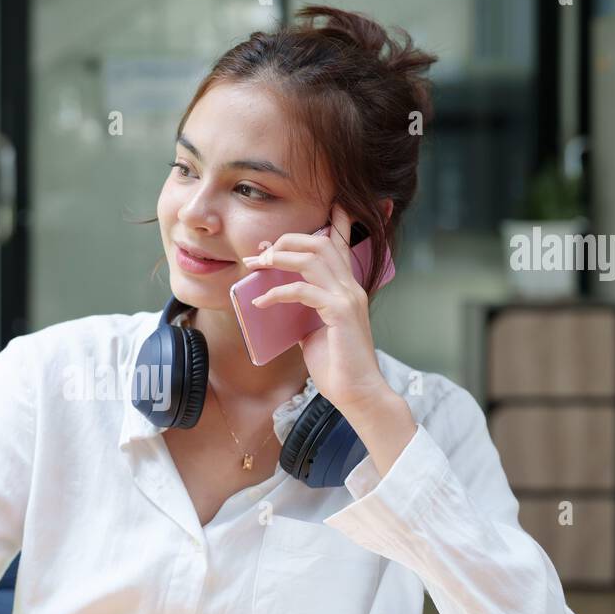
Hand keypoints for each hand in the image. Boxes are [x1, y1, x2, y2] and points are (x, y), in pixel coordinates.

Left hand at [245, 205, 415, 472]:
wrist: (357, 393)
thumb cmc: (337, 365)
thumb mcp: (315, 330)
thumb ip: (304, 310)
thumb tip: (281, 300)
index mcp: (346, 288)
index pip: (339, 245)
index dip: (327, 224)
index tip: (297, 220)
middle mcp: (350, 287)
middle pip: (320, 244)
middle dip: (286, 241)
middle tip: (260, 253)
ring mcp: (347, 298)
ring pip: (313, 258)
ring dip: (279, 258)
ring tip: (256, 267)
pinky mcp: (339, 313)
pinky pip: (303, 290)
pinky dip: (277, 292)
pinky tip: (260, 302)